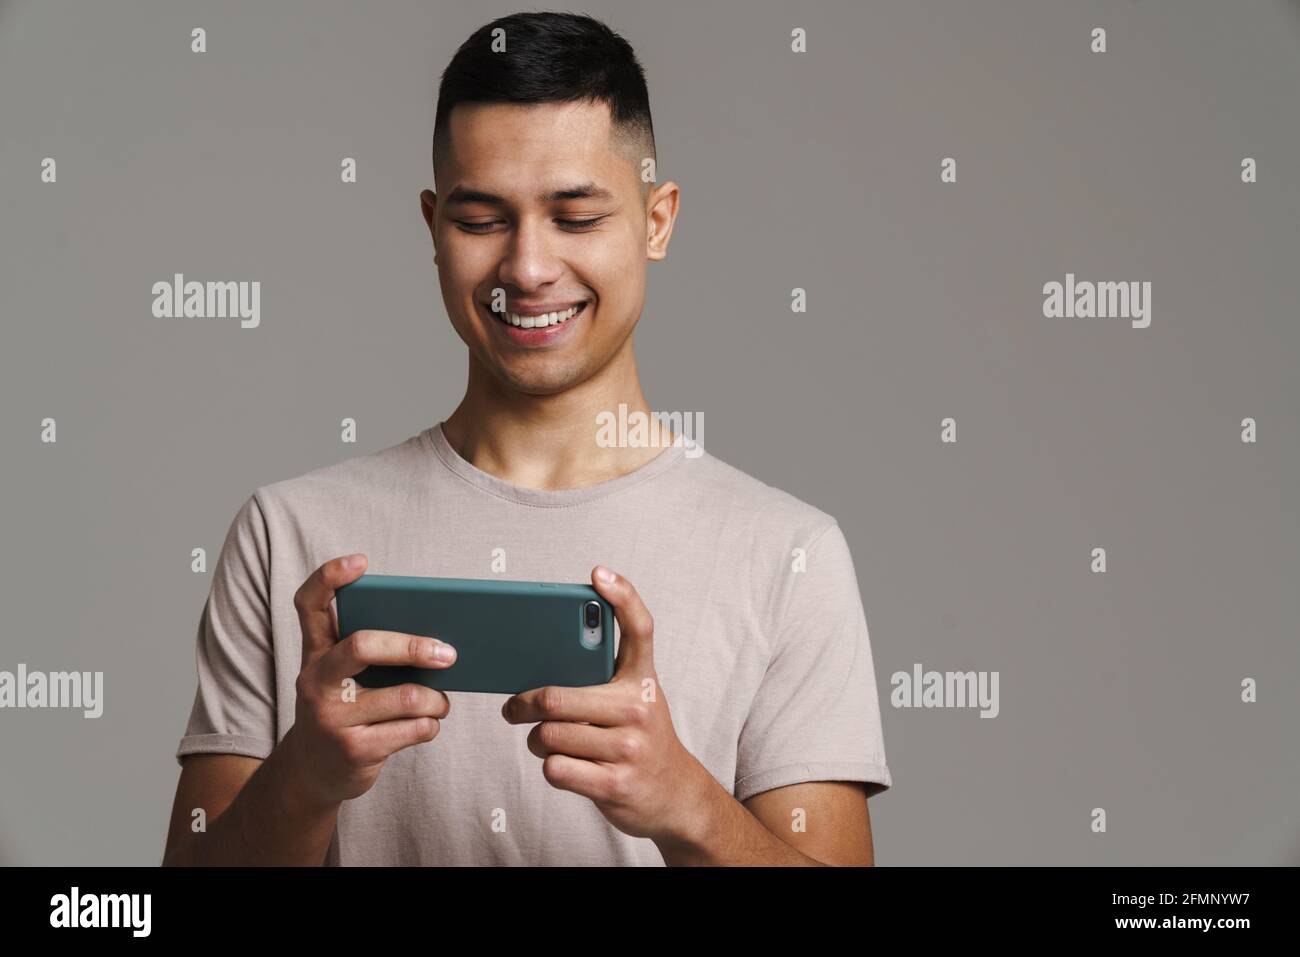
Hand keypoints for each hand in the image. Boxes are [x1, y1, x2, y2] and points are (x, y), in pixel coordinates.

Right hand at [286, 554, 456, 808]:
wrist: (312, 773)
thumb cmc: (343, 710)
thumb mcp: (341, 678)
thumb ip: (369, 652)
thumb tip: (436, 635)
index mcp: (315, 653)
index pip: (309, 604)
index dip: (330, 577)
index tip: (360, 561)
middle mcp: (316, 681)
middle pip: (362, 645)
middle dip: (412, 646)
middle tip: (448, 653)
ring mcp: (332, 718)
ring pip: (405, 697)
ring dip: (436, 699)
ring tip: (442, 701)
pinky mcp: (354, 750)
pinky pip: (412, 729)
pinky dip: (430, 725)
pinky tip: (428, 724)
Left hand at [501, 566, 710, 842]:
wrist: (675, 796)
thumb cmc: (639, 738)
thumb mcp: (634, 700)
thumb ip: (601, 678)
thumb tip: (539, 666)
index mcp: (643, 680)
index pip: (639, 629)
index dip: (621, 596)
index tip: (597, 573)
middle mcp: (640, 708)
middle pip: (556, 696)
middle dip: (524, 705)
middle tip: (514, 708)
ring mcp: (629, 748)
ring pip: (549, 735)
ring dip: (537, 741)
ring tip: (545, 742)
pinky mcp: (615, 784)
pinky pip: (556, 768)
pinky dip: (550, 767)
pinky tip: (564, 765)